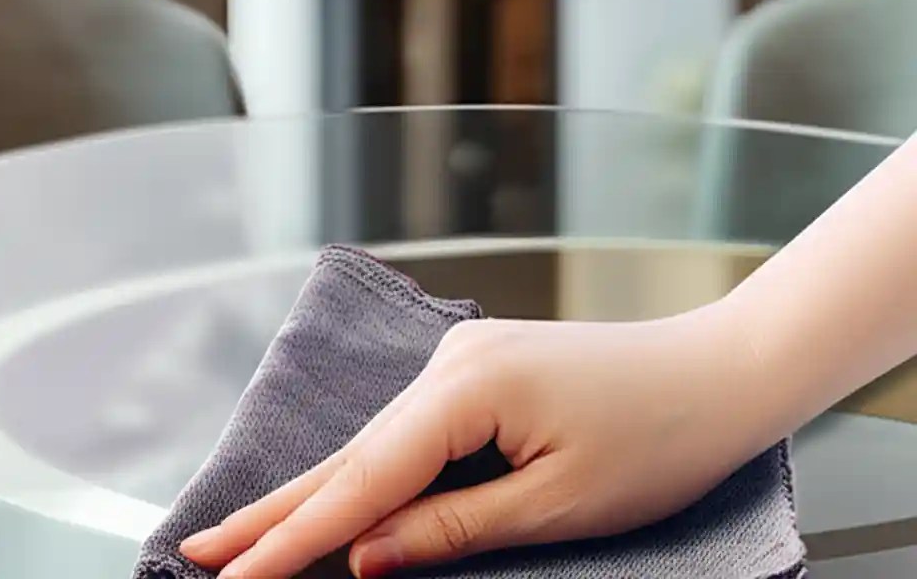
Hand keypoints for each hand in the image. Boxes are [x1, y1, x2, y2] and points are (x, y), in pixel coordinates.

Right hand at [177, 303, 777, 577]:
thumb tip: (364, 558)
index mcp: (466, 389)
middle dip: (272, 510)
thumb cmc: (661, 437)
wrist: (723, 369)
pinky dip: (363, 474)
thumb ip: (450, 530)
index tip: (233, 576)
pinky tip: (328, 498)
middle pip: (348, 454)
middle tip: (199, 548)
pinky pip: (405, 434)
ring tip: (243, 535)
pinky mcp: (475, 375)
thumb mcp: (557, 504)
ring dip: (311, 494)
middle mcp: (449, 366)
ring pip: (373, 445)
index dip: (294, 537)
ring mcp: (460, 364)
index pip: (362, 479)